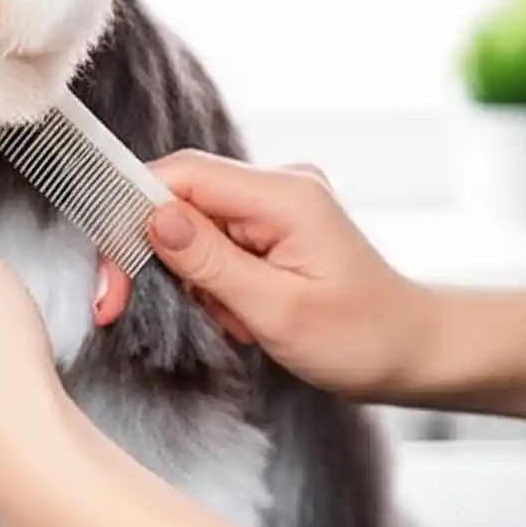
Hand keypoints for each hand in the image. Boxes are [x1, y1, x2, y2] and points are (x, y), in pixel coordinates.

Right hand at [133, 150, 434, 399]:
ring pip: (194, 225)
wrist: (415, 351)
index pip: (183, 175)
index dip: (134, 209)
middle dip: (159, 255)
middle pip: (182, 198)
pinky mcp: (274, 225)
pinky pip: (216, 240)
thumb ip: (210, 261)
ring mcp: (277, 203)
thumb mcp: (277, 309)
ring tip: (235, 320)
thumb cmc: (360, 338)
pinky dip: (213, 281)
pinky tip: (243, 312)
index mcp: (284, 195)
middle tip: (133, 306)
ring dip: (193, 277)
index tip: (111, 265)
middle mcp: (279, 185)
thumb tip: (152, 218)